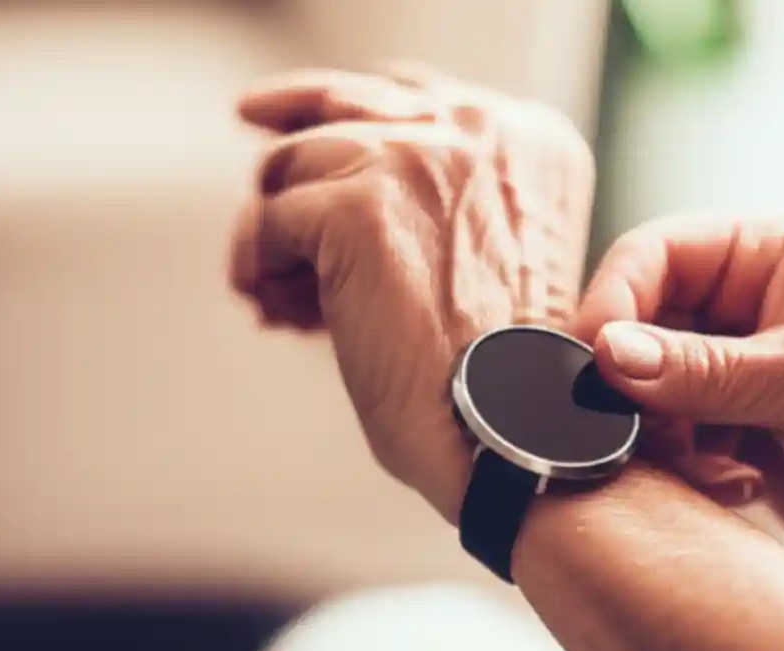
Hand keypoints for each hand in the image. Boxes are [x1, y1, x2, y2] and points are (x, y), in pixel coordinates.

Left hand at [230, 67, 593, 521]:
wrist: (504, 424)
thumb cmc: (499, 366)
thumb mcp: (494, 251)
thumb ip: (441, 195)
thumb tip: (327, 173)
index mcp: (530, 139)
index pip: (411, 93)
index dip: (344, 111)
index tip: (288, 117)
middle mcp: (480, 128)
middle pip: (342, 104)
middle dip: (292, 142)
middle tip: (253, 149)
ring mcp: (416, 158)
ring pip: (292, 162)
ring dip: (276, 235)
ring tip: (287, 301)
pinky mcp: (358, 204)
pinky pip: (270, 218)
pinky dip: (264, 267)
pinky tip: (282, 314)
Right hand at [572, 215, 783, 575]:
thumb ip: (703, 369)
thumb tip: (608, 353)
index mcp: (771, 254)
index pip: (658, 252)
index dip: (616, 300)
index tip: (592, 359)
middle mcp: (745, 302)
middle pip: (640, 321)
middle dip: (637, 381)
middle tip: (645, 428)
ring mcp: (732, 366)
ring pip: (643, 385)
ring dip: (661, 432)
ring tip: (707, 463)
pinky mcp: (727, 425)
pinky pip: (664, 435)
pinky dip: (684, 464)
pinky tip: (737, 483)